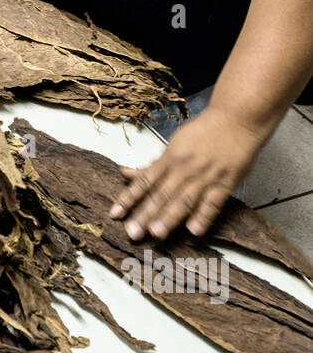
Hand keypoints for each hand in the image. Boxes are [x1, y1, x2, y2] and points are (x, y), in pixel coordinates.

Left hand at [109, 106, 266, 241]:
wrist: (236, 119)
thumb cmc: (203, 133)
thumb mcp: (174, 145)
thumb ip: (152, 165)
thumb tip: (124, 174)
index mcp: (169, 159)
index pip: (144, 182)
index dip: (128, 198)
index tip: (115, 214)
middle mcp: (184, 169)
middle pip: (161, 194)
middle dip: (145, 214)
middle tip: (132, 233)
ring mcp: (205, 176)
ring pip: (184, 200)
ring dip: (170, 217)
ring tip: (156, 233)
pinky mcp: (225, 182)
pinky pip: (213, 202)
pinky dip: (204, 216)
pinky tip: (195, 230)